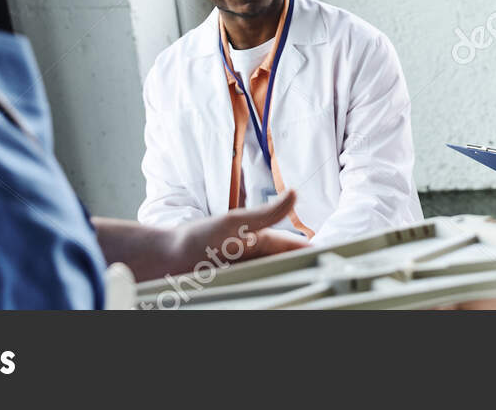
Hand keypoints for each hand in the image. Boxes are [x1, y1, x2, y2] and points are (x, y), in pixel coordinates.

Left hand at [90, 191, 310, 283]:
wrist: (163, 262)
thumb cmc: (195, 239)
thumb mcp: (234, 223)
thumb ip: (266, 213)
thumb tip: (294, 193)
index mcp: (259, 240)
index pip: (293, 247)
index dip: (312, 252)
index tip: (331, 259)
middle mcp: (255, 259)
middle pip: (287, 268)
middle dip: (301, 273)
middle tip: (320, 282)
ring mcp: (246, 276)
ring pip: (274, 284)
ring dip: (283, 287)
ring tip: (301, 294)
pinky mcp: (236, 291)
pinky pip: (257, 296)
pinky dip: (265, 298)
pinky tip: (275, 302)